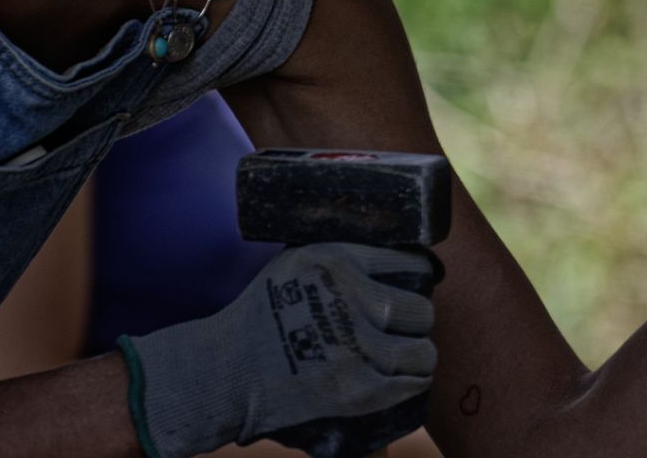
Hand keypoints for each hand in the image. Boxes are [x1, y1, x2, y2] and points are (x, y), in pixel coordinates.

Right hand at [119, 243, 437, 457]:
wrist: (225, 372)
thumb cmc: (260, 316)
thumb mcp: (294, 265)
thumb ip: (340, 259)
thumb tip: (393, 257)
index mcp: (335, 260)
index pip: (408, 262)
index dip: (417, 277)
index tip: (417, 286)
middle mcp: (349, 298)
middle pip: (419, 310)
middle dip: (415, 322)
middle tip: (406, 329)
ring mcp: (353, 347)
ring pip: (422, 351)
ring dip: (419, 356)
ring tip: (410, 355)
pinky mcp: (352, 388)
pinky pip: (408, 384)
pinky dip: (412, 382)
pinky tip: (409, 378)